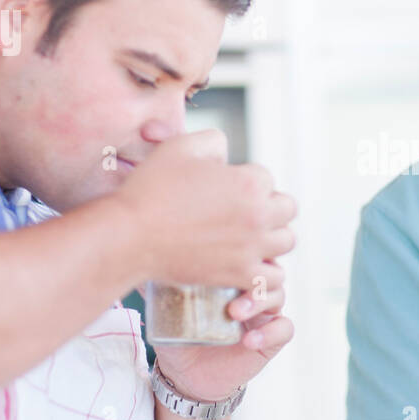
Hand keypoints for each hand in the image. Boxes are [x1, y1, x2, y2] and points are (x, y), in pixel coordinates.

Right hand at [111, 129, 296, 289]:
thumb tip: (227, 152)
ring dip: (273, 235)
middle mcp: (258, 216)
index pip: (267, 177)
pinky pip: (274, 278)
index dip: (247, 180)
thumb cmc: (152, 189)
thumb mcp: (182, 146)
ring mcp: (251, 248)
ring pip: (287, 241)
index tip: (227, 189)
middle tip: (244, 210)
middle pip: (287, 208)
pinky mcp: (240, 275)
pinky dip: (268, 272)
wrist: (131, 236)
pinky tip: (251, 264)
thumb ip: (214, 142)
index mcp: (249, 183)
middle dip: (269, 205)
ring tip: (252, 235)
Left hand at [154, 261, 292, 400]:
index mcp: (231, 272)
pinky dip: (269, 332)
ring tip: (235, 313)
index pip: (244, 250)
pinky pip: (284, 328)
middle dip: (250, 271)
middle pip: (266, 265)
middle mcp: (252, 286)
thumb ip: (155, 283)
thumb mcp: (165, 305)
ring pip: (277, 293)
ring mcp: (265, 311)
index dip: (237, 249)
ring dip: (259, 300)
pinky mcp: (272, 337)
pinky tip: (248, 340)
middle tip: (225, 279)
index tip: (215, 258)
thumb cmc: (178, 332)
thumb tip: (133, 259)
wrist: (188, 373)